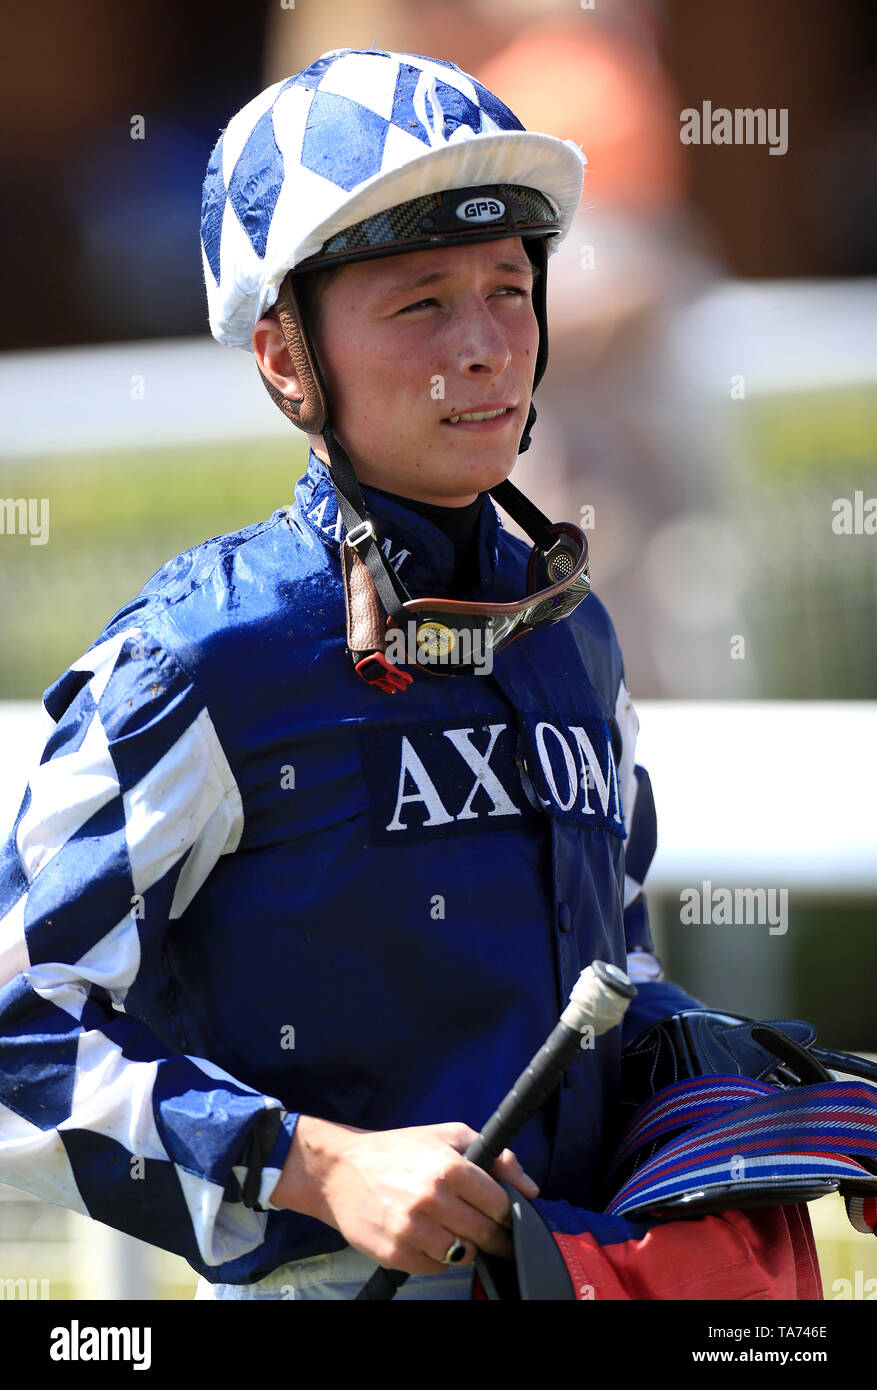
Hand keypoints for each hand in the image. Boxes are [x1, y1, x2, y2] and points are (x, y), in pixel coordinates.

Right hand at [272, 1115, 539, 1275]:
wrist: (339, 1170)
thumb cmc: (397, 1150)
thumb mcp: (448, 1136)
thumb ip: (496, 1157)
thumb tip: (531, 1189)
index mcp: (449, 1167)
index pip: (500, 1204)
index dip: (506, 1211)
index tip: (504, 1214)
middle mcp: (432, 1198)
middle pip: (485, 1234)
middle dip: (492, 1234)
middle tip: (488, 1230)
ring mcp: (412, 1229)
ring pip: (462, 1255)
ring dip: (464, 1246)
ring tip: (450, 1229)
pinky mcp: (395, 1253)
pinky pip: (435, 1268)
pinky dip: (437, 1257)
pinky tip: (427, 1237)